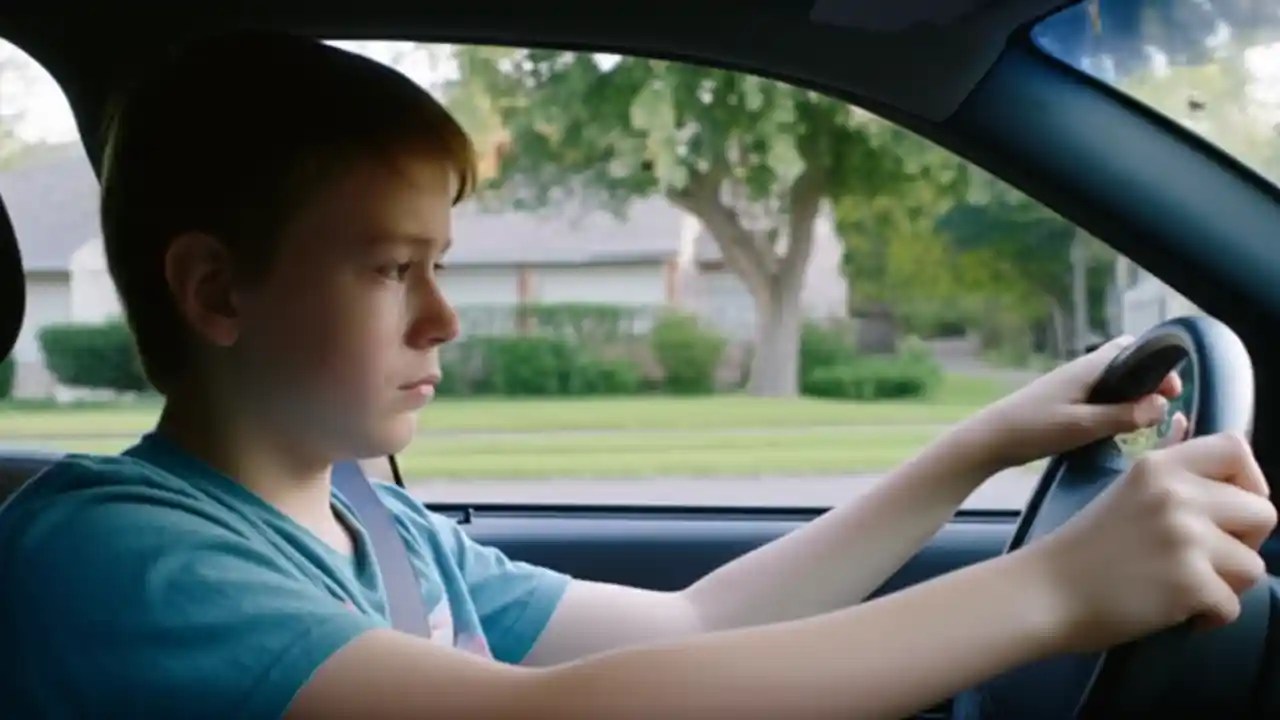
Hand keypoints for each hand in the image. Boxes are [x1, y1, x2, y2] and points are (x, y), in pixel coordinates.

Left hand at [967, 336, 1181, 471]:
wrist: (991, 439)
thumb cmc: (1034, 428)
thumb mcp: (1083, 425)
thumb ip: (1123, 416)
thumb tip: (1161, 406)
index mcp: (1088, 368)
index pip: (1132, 348)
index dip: (1158, 365)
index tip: (1174, 391)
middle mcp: (1082, 372)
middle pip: (1126, 366)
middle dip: (1150, 382)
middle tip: (1164, 408)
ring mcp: (1072, 388)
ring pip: (1114, 384)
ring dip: (1134, 397)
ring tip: (1148, 421)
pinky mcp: (1064, 404)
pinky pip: (1100, 399)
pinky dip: (1116, 407)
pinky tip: (1121, 430)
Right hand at [1031, 432, 1275, 652]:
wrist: (1045, 592)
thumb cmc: (1082, 548)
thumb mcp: (1123, 491)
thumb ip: (1167, 472)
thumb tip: (1189, 429)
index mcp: (1159, 467)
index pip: (1236, 449)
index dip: (1250, 480)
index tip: (1231, 507)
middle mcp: (1177, 495)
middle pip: (1263, 512)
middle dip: (1244, 541)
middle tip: (1206, 558)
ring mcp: (1186, 539)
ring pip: (1254, 564)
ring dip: (1227, 583)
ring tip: (1185, 587)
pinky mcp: (1190, 583)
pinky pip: (1233, 605)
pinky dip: (1210, 617)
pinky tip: (1178, 612)